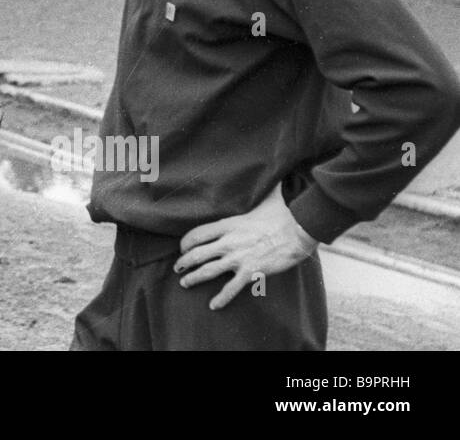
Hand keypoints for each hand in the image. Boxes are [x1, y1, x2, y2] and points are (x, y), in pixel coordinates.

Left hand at [175, 183, 317, 309]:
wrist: (299, 231)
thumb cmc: (282, 214)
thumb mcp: (264, 198)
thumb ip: (259, 188)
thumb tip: (264, 170)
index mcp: (228, 225)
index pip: (197, 234)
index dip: (186, 242)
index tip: (182, 247)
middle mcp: (228, 242)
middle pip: (197, 254)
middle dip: (184, 262)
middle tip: (177, 267)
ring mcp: (238, 258)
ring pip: (207, 271)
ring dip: (193, 278)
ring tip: (184, 283)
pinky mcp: (250, 272)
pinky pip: (231, 288)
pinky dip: (221, 298)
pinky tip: (213, 305)